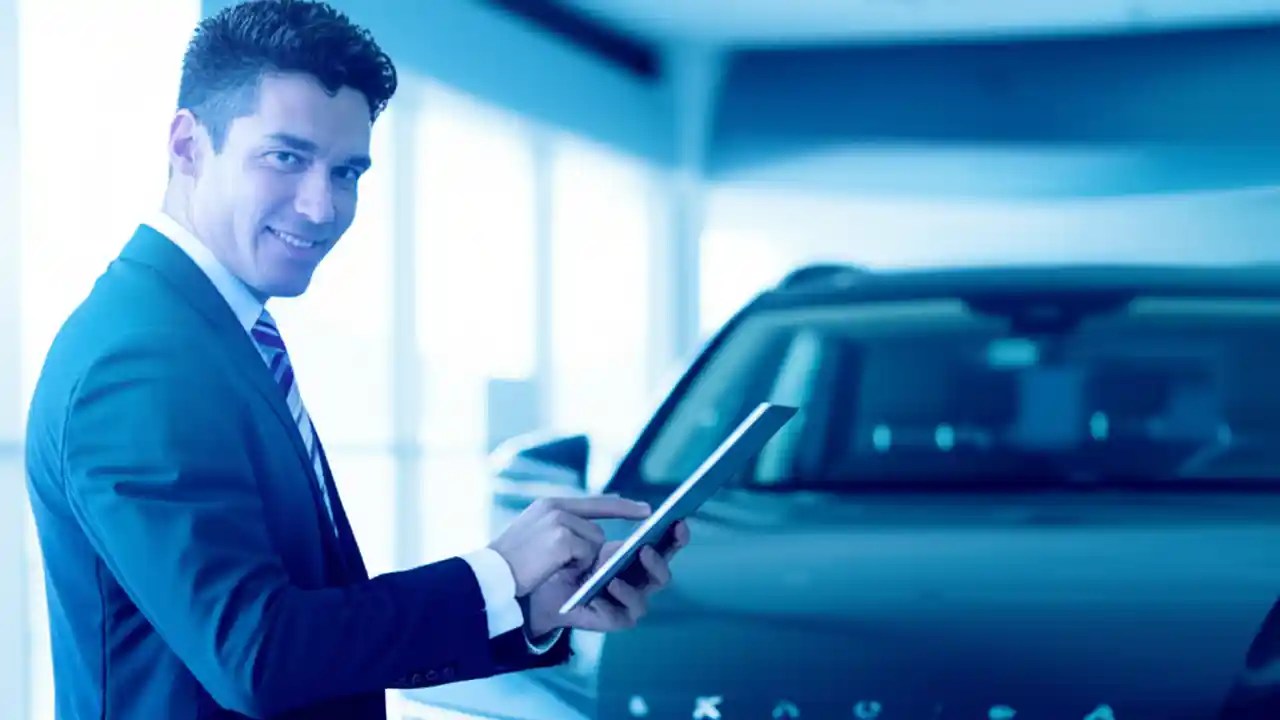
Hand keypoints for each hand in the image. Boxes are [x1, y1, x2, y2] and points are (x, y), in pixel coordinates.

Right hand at [488, 496, 651, 595]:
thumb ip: (564, 532)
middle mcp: (555, 507)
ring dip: (580, 561)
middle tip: (559, 565)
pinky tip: (551, 569)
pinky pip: (586, 555)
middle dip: (587, 553)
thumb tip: (597, 542)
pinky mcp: (562, 538)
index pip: (595, 502)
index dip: (622, 506)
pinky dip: (574, 567)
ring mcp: (559, 521)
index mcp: (549, 505)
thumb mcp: (535, 539)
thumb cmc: (509, 567)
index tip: (646, 509)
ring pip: (594, 544)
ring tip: (550, 566)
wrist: (488, 577)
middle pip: (596, 531)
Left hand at [525, 520, 690, 636]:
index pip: (666, 546)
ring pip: (644, 598)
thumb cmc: (566, 554)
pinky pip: (620, 616)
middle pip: (662, 575)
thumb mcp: (583, 528)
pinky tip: (599, 595)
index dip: (677, 534)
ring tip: (614, 578)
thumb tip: (642, 507)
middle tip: (644, 549)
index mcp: (638, 556)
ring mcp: (628, 602)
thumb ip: (608, 514)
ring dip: (632, 587)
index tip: (677, 519)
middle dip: (658, 562)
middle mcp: (639, 580)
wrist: (539, 584)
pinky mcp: (613, 619)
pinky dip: (611, 605)